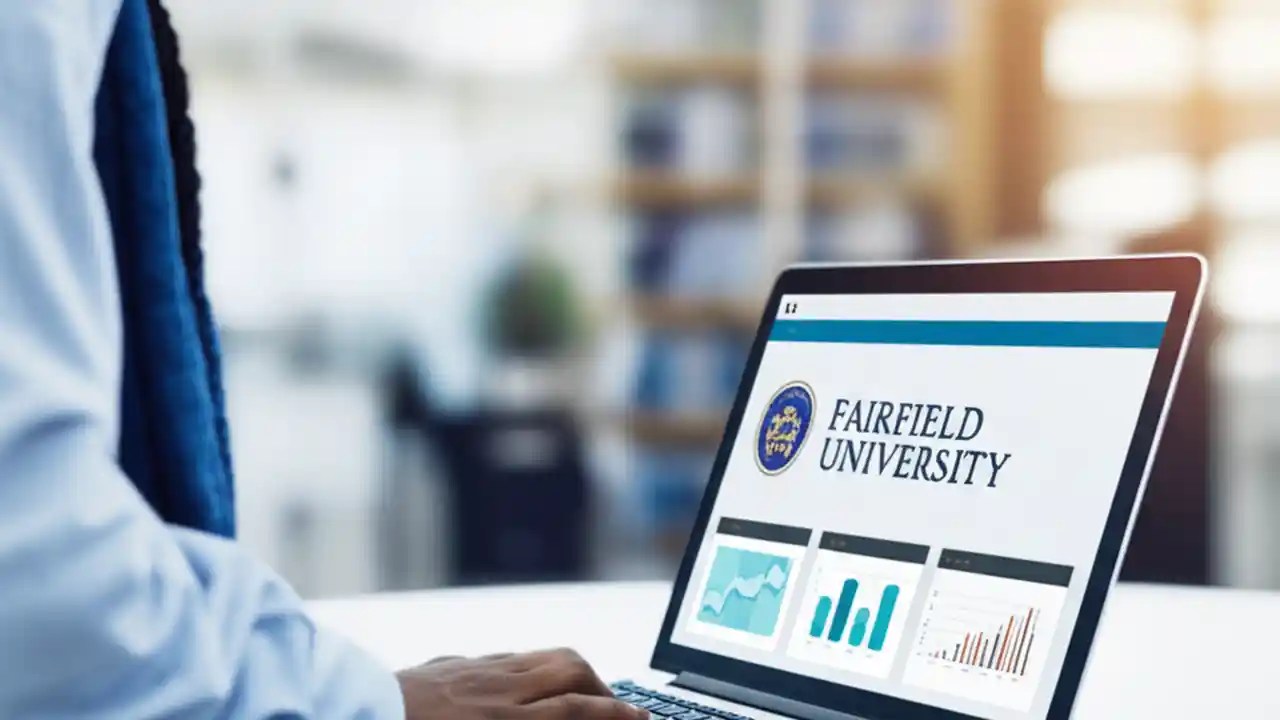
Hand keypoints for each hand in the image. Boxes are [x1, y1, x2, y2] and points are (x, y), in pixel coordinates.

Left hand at [397, 648, 648, 719]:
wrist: (335, 719)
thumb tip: (560, 716)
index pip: (576, 713)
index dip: (617, 716)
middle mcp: (490, 691)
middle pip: (567, 670)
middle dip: (602, 687)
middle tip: (616, 708)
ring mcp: (467, 672)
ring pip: (537, 656)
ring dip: (570, 672)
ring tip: (582, 693)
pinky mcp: (444, 666)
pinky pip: (501, 656)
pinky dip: (528, 668)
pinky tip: (525, 685)